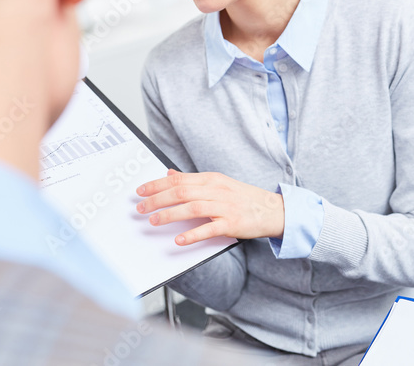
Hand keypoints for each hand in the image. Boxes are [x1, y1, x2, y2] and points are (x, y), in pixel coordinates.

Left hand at [136, 170, 284, 245]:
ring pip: (192, 207)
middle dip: (157, 199)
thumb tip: (169, 174)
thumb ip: (193, 180)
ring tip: (153, 221)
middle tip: (140, 208)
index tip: (140, 191)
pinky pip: (209, 228)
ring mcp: (225, 207)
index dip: (157, 185)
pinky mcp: (232, 224)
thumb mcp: (219, 184)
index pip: (179, 179)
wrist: (273, 210)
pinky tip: (179, 239)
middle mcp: (217, 190)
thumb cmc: (243, 198)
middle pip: (182, 191)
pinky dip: (193, 234)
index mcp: (212, 179)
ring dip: (170, 214)